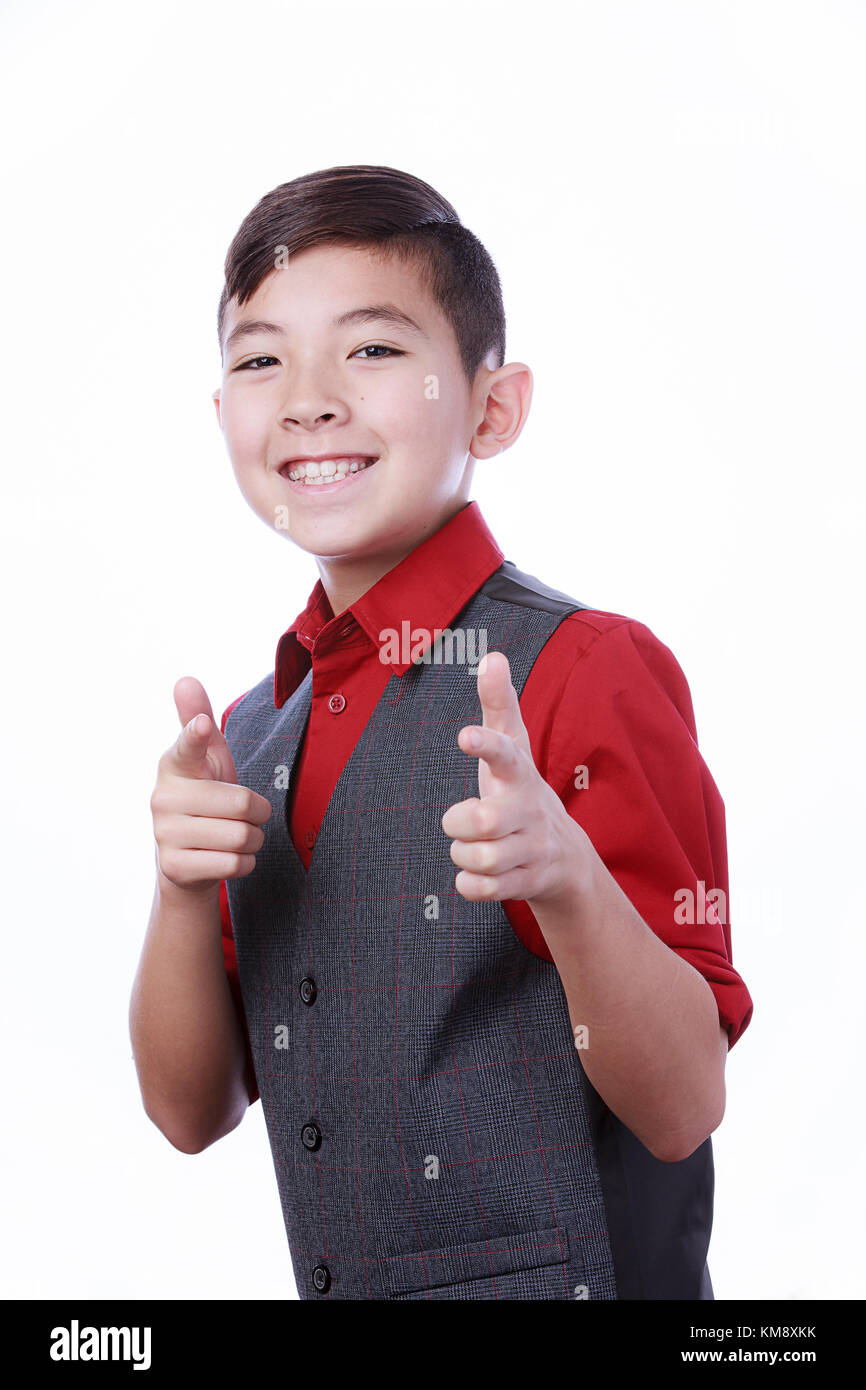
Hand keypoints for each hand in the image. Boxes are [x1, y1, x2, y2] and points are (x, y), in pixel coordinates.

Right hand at [150, 677, 271, 895]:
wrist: (186, 861)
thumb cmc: (204, 797)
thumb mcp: (207, 758)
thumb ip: (198, 719)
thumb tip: (185, 679)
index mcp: (175, 765)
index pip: (188, 746)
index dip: (196, 734)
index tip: (203, 724)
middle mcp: (163, 798)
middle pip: (241, 803)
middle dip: (258, 813)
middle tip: (246, 815)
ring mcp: (165, 834)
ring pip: (241, 836)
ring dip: (252, 840)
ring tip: (236, 835)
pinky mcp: (175, 867)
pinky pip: (235, 864)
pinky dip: (245, 862)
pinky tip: (228, 856)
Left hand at [441, 651, 582, 906]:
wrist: (565, 859)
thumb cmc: (521, 792)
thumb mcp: (513, 749)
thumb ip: (499, 706)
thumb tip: (493, 656)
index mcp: (521, 775)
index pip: (506, 754)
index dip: (485, 745)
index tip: (464, 734)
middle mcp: (531, 811)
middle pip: (485, 821)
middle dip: (458, 823)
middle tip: (460, 820)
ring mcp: (533, 849)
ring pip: (481, 858)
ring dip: (463, 855)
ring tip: (471, 847)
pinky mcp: (528, 883)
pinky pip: (484, 889)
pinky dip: (469, 885)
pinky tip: (474, 875)